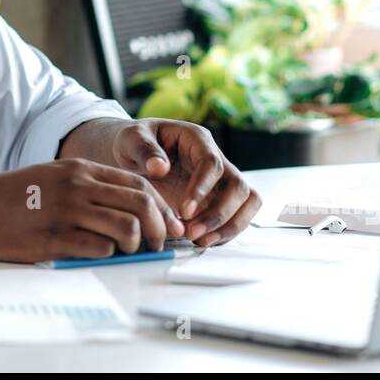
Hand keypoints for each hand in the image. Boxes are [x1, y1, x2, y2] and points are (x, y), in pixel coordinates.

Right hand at [0, 158, 185, 262]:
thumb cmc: (13, 198)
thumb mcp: (54, 177)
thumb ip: (89, 188)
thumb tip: (130, 212)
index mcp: (81, 170)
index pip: (139, 184)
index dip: (162, 207)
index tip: (170, 225)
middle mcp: (78, 187)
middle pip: (141, 204)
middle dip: (160, 228)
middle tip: (159, 245)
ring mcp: (68, 213)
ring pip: (128, 227)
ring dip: (137, 245)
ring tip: (129, 252)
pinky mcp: (56, 239)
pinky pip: (101, 249)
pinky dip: (109, 255)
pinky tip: (99, 256)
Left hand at [65, 118, 260, 246]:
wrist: (134, 153)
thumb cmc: (134, 142)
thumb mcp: (131, 139)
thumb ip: (144, 150)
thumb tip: (160, 168)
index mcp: (197, 139)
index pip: (213, 164)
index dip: (202, 189)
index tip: (183, 212)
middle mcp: (216, 159)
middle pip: (239, 186)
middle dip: (219, 214)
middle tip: (190, 233)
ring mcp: (220, 181)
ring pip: (247, 202)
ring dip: (229, 226)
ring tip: (199, 240)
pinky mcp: (217, 199)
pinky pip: (237, 216)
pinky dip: (224, 232)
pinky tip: (200, 241)